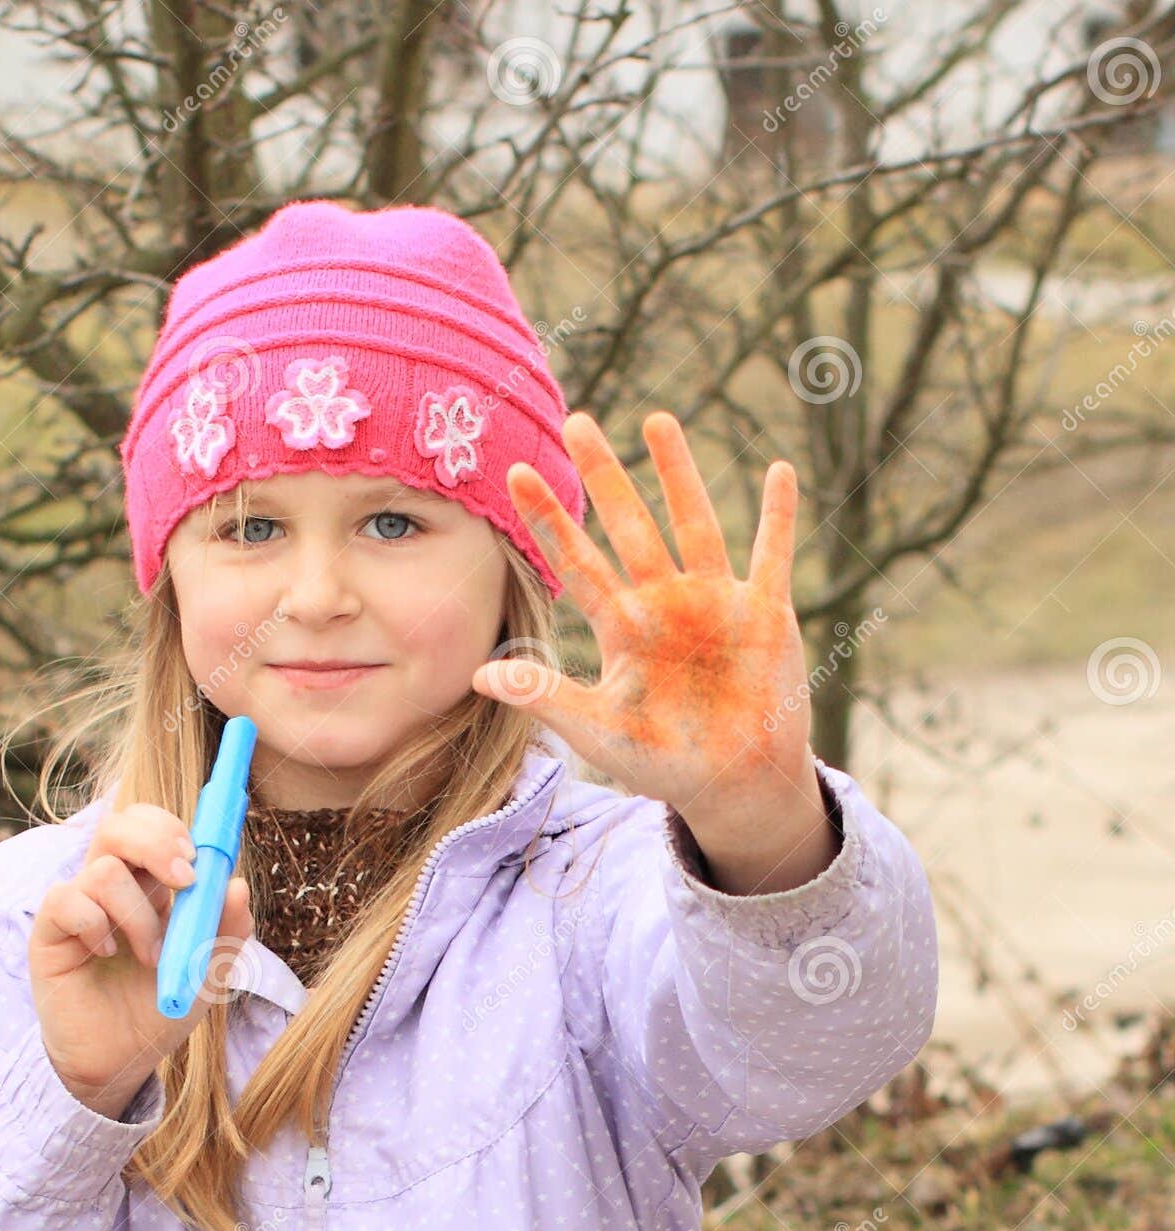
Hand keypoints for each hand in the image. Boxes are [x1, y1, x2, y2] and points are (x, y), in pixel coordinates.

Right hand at [28, 803, 254, 1115]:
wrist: (121, 1063)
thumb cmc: (160, 1011)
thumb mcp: (207, 973)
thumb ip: (226, 931)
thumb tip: (236, 885)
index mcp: (150, 886)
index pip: (152, 827)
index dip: (173, 828)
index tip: (200, 856)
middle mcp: (111, 887)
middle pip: (120, 826)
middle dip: (156, 841)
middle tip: (185, 879)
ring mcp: (78, 905)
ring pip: (105, 870)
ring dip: (139, 915)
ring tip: (151, 958)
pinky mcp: (49, 931)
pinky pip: (67, 901)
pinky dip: (96, 926)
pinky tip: (106, 955)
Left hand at [472, 411, 837, 893]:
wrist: (733, 783)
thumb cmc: (662, 760)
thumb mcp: (599, 732)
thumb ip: (547, 698)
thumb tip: (479, 676)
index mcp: (623, 626)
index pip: (577, 561)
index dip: (549, 520)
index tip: (515, 474)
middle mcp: (664, 602)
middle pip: (629, 526)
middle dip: (604, 476)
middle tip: (576, 420)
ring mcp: (715, 602)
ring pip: (694, 524)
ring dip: (678, 475)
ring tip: (657, 419)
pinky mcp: (765, 614)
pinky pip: (771, 555)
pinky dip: (778, 518)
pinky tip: (779, 473)